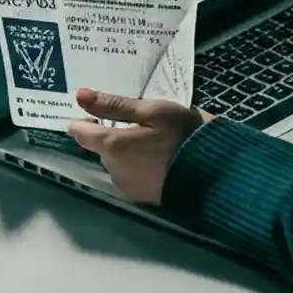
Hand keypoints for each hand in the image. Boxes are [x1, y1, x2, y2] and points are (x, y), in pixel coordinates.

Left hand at [66, 88, 211, 204]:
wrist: (212, 175)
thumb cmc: (183, 136)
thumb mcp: (153, 112)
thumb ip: (115, 105)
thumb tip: (79, 95)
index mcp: (112, 146)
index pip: (80, 132)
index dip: (87, 120)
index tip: (103, 112)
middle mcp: (112, 169)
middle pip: (101, 148)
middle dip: (114, 136)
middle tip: (142, 125)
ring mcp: (126, 187)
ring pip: (116, 163)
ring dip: (127, 153)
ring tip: (154, 143)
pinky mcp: (140, 198)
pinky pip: (130, 176)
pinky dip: (138, 167)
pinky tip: (158, 160)